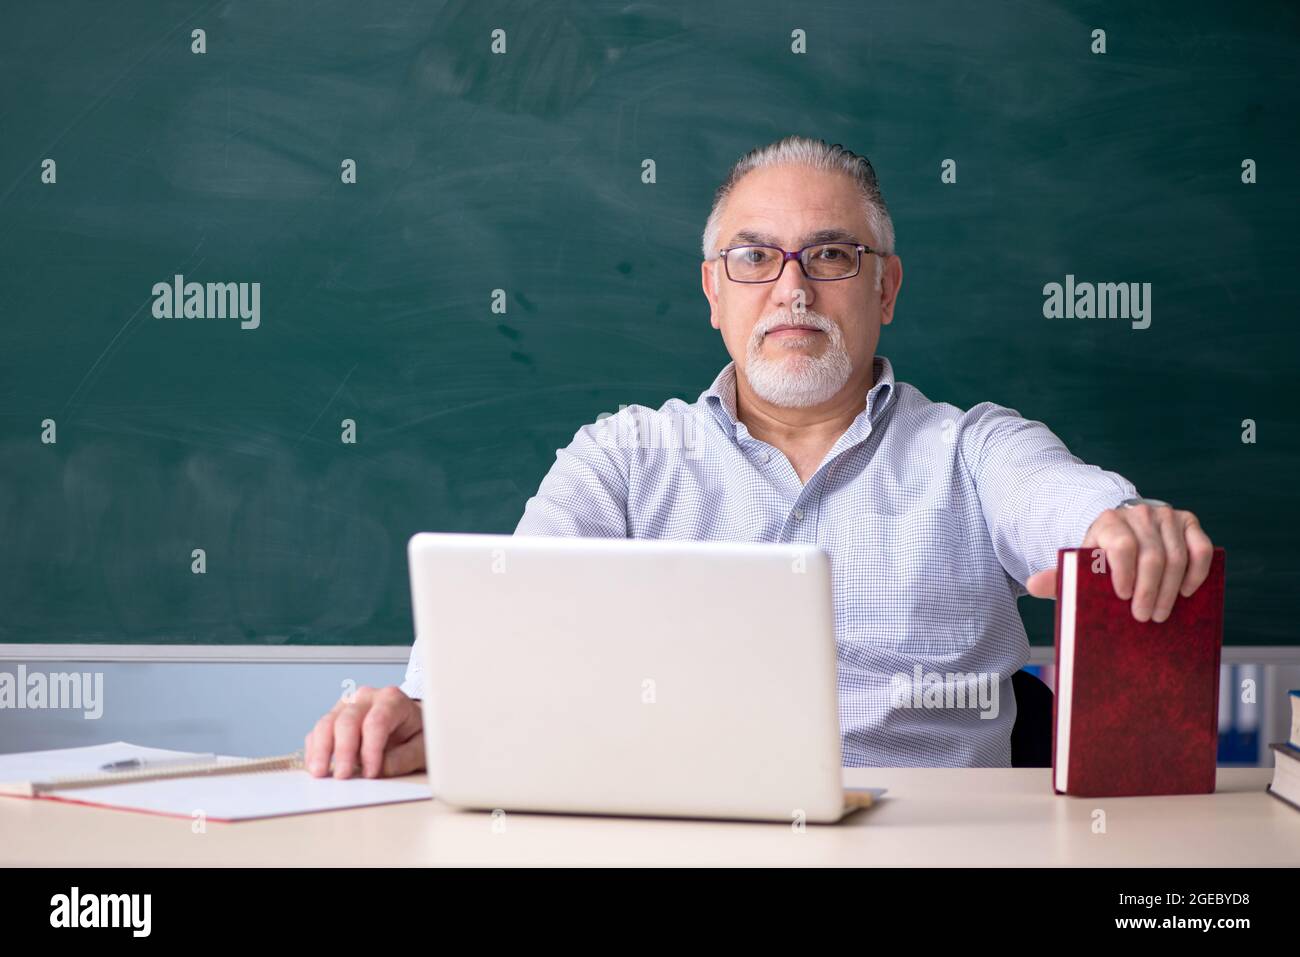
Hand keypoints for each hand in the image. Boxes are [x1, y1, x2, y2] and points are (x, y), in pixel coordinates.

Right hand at [304, 685, 425, 778]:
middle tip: (342, 776)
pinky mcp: (334, 718)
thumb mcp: (422, 746)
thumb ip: (404, 758)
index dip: (371, 750)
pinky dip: (314, 750)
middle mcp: (366, 697)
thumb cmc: (417, 732)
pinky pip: (317, 732)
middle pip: (347, 721)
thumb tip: (379, 770)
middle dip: (343, 750)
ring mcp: (347, 706)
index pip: (376, 722)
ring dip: (321, 750)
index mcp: (392, 699)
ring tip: (320, 773)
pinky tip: (316, 767)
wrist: (411, 722)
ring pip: (326, 723)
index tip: (371, 773)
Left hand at [1025, 503, 1213, 622]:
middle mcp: (1139, 513)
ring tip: (1161, 613)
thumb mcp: (1079, 566)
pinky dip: (1196, 571)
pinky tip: (1186, 592)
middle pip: (1152, 555)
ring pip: (1177, 556)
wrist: (1121, 533)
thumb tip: (1033, 586)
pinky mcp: (1188, 522)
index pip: (1120, 545)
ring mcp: (1166, 516)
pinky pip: (1200, 548)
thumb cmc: (1100, 557)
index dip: (1124, 573)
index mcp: (1108, 521)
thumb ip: (1058, 576)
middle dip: (1150, 591)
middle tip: (1144, 617)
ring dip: (1171, 589)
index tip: (1122, 597)